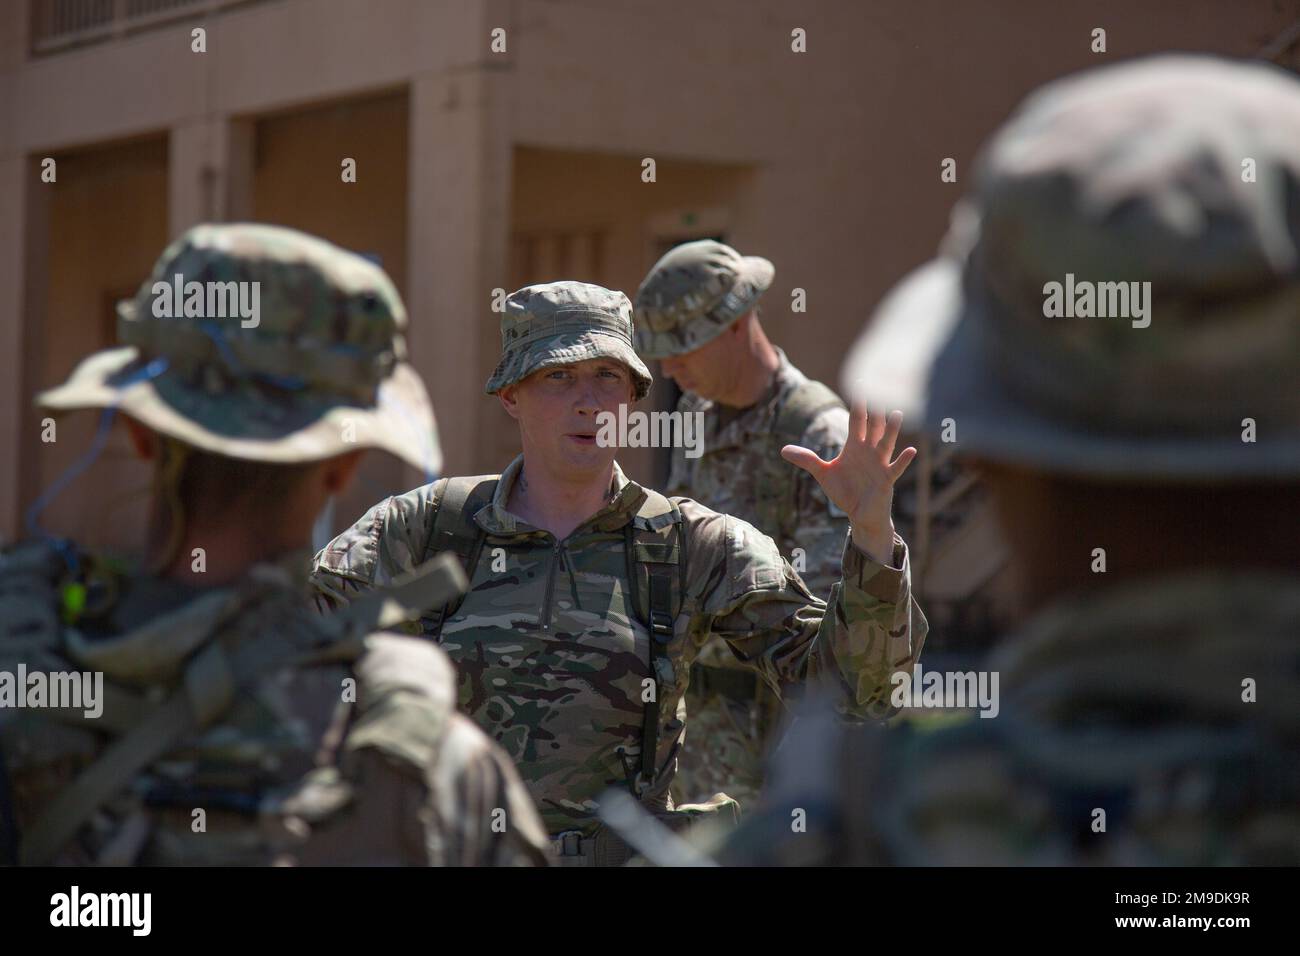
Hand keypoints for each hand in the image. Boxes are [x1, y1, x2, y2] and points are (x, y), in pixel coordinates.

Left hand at [780, 405, 916, 563]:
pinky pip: (896, 468)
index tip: (860, 384)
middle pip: (873, 426)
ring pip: (886, 443)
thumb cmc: (845, 491)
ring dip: (891, 430)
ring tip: (897, 414)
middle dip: (875, 410)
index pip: (857, 420)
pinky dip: (903, 460)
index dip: (858, 403)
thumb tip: (783, 450)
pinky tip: (911, 450)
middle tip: (879, 390)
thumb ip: (807, 460)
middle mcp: (870, 451)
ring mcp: (880, 464)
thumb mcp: (824, 474)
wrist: (860, 514)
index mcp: (855, 446)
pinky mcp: (886, 480)